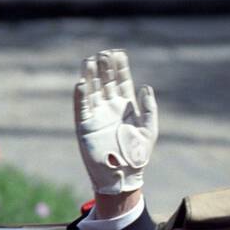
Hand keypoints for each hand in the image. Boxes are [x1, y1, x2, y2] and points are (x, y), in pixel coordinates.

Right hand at [73, 49, 157, 195]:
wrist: (123, 175)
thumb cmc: (138, 155)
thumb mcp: (148, 129)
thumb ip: (149, 108)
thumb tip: (146, 86)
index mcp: (126, 107)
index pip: (121, 82)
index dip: (120, 68)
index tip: (118, 53)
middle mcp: (110, 108)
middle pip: (105, 82)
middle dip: (104, 68)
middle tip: (103, 53)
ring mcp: (97, 116)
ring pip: (92, 91)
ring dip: (90, 76)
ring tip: (89, 60)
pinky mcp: (85, 126)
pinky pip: (81, 108)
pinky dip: (80, 96)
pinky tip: (81, 83)